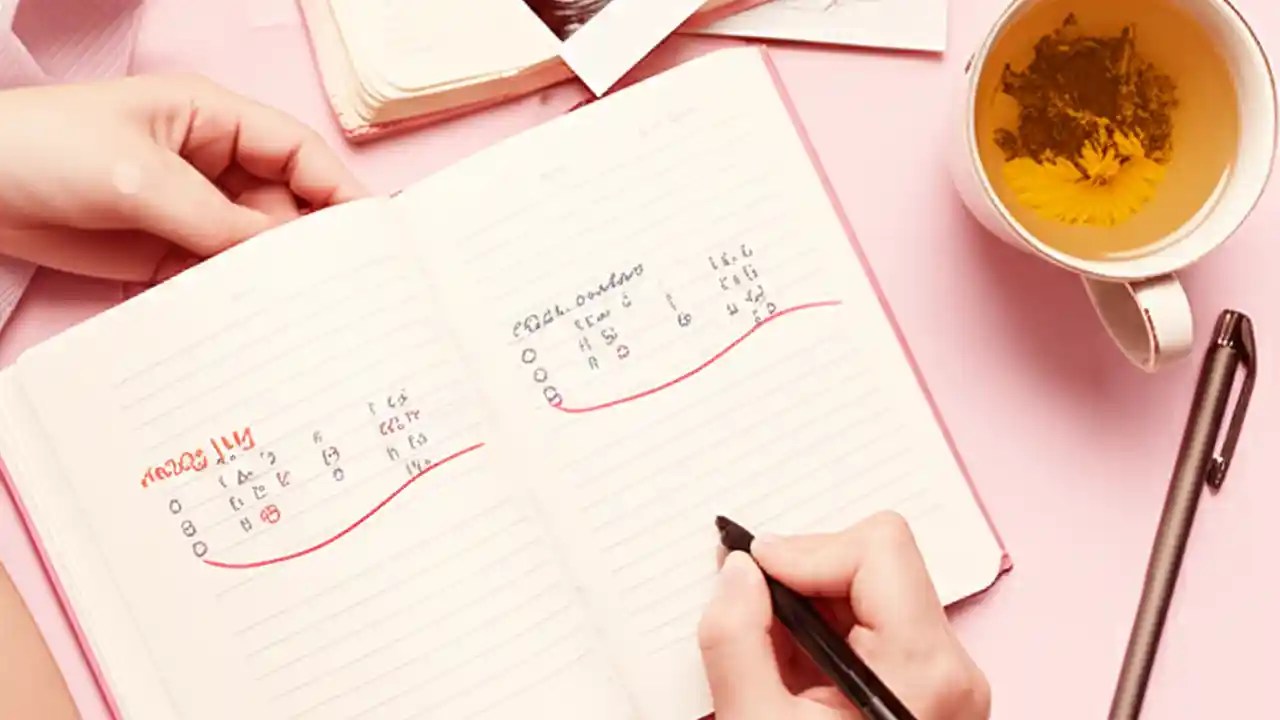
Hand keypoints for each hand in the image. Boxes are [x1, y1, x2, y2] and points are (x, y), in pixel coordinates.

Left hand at [0, 73, 366, 283]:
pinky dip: (232, 301)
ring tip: (299, 319)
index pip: (296, 153)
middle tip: (340, 291)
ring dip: (269, 280)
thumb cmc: (41, 148)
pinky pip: (214, 278)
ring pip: (252, 248)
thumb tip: (283, 257)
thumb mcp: (138, 178)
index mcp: (213, 122)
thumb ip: (216, 220)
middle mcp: (211, 166)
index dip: (337, 189)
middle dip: (307, 245)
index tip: (370, 232)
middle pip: (282, 207)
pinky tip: (249, 327)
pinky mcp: (164, 252)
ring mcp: (189, 211)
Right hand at [698, 512, 990, 719]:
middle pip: (875, 561)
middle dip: (804, 578)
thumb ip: (735, 638)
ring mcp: (943, 680)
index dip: (804, 550)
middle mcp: (950, 669)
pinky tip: (795, 674)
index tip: (755, 573)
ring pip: (872, 588)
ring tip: (774, 660)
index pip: (877, 547)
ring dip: (811, 607)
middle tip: (755, 618)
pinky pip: (874, 624)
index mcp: (925, 671)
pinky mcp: (928, 688)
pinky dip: (825, 632)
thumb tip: (737, 575)